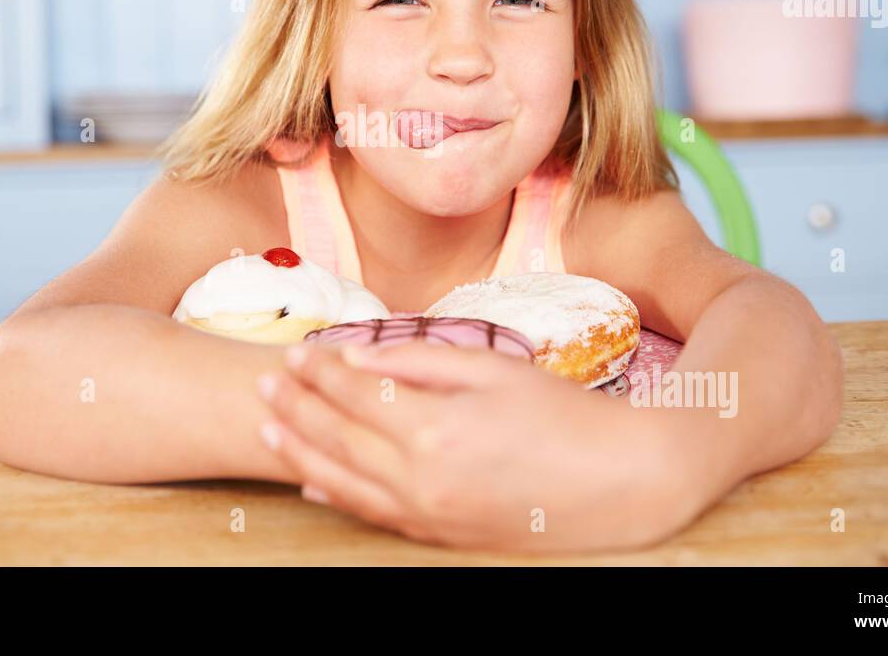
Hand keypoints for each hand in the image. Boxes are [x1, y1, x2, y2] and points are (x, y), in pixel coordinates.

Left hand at [255, 339, 682, 552]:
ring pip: (346, 483)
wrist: (625, 483)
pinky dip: (338, 497)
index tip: (295, 352)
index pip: (356, 396)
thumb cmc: (566, 416)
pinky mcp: (444, 534)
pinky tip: (313, 483)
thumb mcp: (496, 369)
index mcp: (435, 430)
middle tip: (263, 384)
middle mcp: (422, 479)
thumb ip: (422, 360)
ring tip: (267, 430)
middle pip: (340, 439)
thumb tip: (360, 354)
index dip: (321, 373)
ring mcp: (431, 513)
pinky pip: (376, 516)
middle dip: (297, 409)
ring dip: (302, 454)